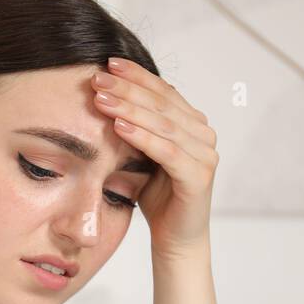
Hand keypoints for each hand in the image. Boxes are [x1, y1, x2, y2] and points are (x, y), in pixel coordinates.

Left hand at [89, 57, 218, 255]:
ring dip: (130, 109)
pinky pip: (167, 152)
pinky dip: (142, 138)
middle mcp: (203, 134)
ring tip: (101, 99)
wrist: (174, 240)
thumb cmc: (156, 197)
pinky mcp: (199, 177)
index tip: (107, 63)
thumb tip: (103, 96)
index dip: (136, 75)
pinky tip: (119, 127)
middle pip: (162, 103)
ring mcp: (205, 155)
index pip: (162, 91)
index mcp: (192, 124)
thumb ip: (134, 127)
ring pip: (163, 124)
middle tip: (98, 78)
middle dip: (128, 88)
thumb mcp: (140, 155)